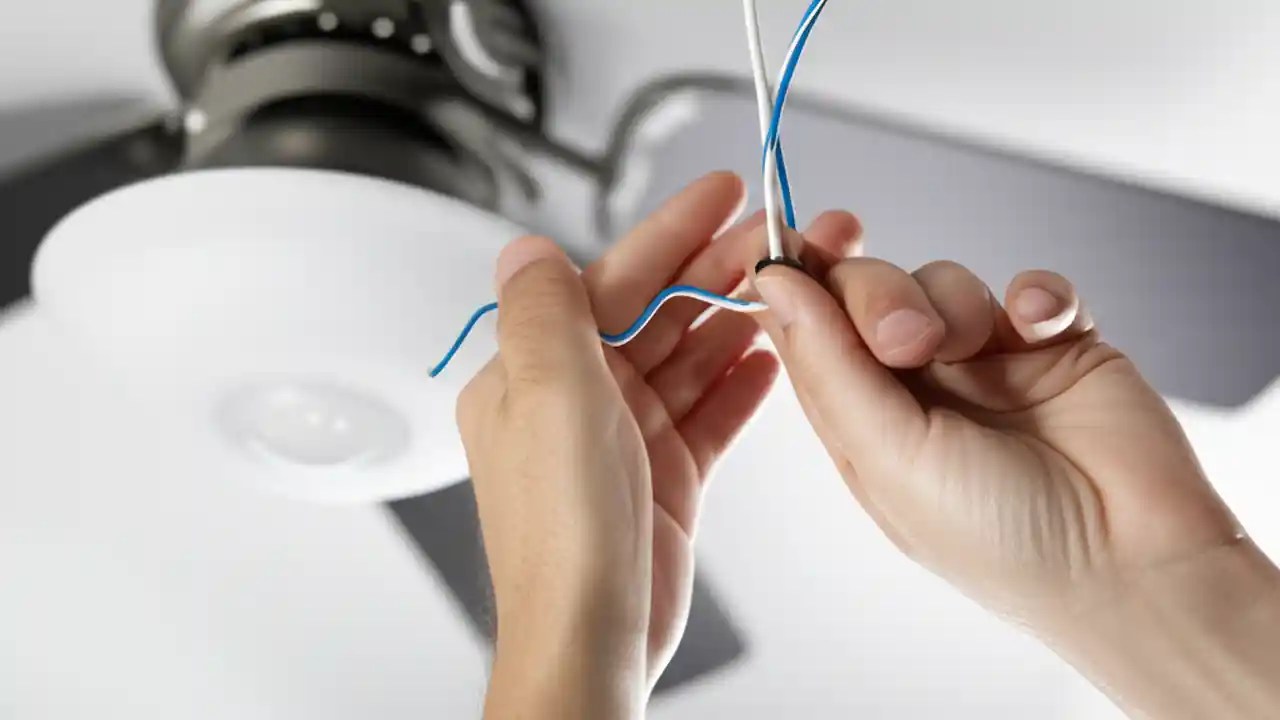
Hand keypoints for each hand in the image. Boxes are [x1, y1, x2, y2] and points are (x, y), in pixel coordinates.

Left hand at [458, 173, 859, 718]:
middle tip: (781, 236)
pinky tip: (772, 358)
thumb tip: (528, 247)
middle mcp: (575, 397)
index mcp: (533, 370)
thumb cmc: (562, 531)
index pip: (611, 278)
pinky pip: (708, 411)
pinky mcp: (663, 475)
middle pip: (658, 310)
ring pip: (689, 356)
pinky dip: (740, 384)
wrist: (592, 634)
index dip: (670, 231)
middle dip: (720, 269)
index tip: (720, 193)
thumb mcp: (549, 397)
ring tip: (792, 287)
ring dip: (739, 319)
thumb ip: (544, 311)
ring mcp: (623, 435)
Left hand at [751, 242, 1279, 716]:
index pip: (808, 331)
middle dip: (881, 296)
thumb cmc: (999, 537)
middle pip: (869, 294)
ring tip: (983, 347)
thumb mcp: (887, 455)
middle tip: (909, 339)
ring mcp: (987, 366)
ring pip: (945, 282)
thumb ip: (828, 362)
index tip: (790, 240)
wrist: (1133, 563)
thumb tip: (770, 281)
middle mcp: (917, 390)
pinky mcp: (1056, 346)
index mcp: (863, 423)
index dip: (795, 279)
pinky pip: (1030, 286)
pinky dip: (1037, 295)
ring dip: (958, 302)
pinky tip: (1043, 327)